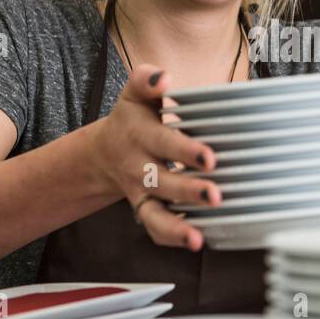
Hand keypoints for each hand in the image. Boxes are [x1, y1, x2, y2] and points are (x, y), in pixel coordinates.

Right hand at [93, 64, 220, 250]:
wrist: (105, 152)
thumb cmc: (132, 120)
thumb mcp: (134, 94)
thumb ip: (146, 81)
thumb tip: (163, 78)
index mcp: (140, 135)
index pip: (163, 142)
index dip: (184, 150)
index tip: (208, 156)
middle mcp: (139, 167)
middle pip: (162, 182)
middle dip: (187, 191)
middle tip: (214, 195)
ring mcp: (141, 192)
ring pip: (154, 214)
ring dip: (176, 226)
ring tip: (196, 237)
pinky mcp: (145, 210)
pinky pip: (155, 228)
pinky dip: (172, 237)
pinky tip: (196, 240)